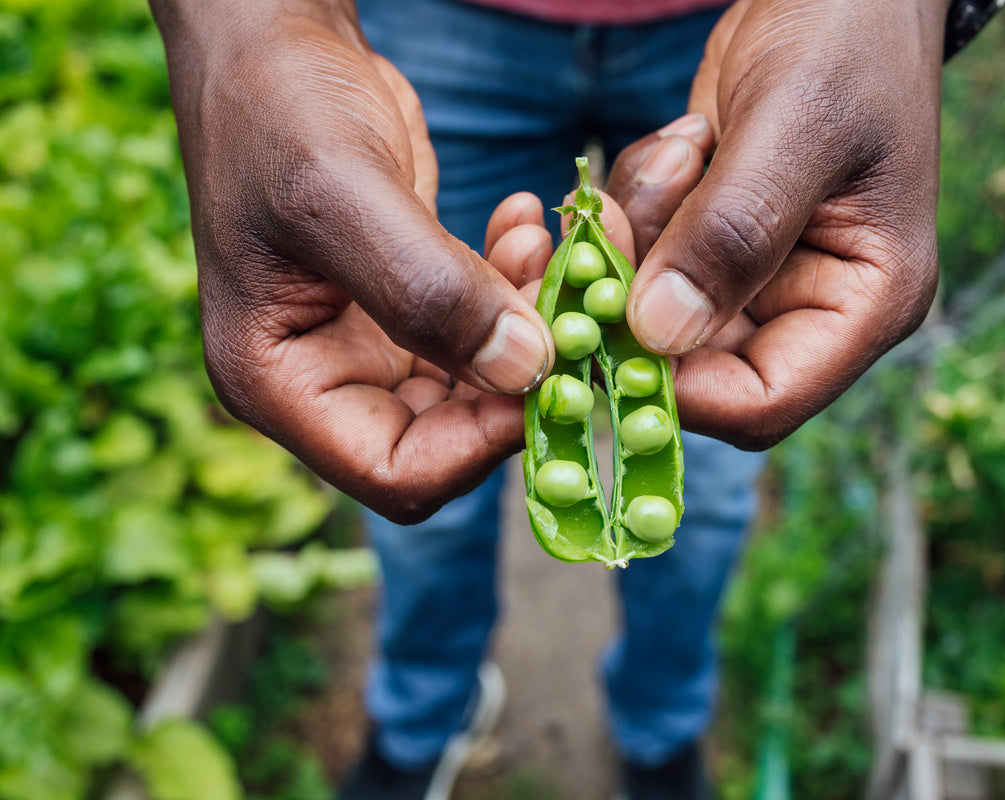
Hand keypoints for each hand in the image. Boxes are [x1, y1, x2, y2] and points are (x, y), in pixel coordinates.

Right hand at [150, 0, 553, 520]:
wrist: (273, 41)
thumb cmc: (278, 107)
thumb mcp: (342, 192)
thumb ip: (428, 291)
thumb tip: (527, 372)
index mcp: (280, 383)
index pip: (396, 472)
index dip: (482, 443)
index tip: (554, 376)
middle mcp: (326, 380)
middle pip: (451, 438)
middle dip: (522, 381)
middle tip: (577, 312)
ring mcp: (372, 345)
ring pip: (481, 382)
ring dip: (532, 326)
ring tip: (552, 248)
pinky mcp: (411, 304)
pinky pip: (486, 326)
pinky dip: (518, 286)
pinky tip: (526, 227)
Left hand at [608, 0, 946, 448]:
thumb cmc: (845, 37)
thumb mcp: (793, 124)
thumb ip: (731, 232)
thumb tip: (658, 333)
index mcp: (866, 303)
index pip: (763, 402)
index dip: (677, 385)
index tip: (607, 322)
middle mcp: (812, 307)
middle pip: (692, 362)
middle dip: (638, 291)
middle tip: (611, 218)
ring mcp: (759, 276)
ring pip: (652, 307)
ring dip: (640, 233)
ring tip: (686, 148)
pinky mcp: (714, 240)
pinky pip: (643, 255)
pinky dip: (637, 205)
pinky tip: (685, 142)